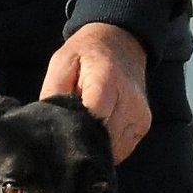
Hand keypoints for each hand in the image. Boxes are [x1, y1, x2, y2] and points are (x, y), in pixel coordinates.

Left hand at [40, 23, 150, 162]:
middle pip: (102, 139)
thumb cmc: (86, 54)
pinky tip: (96, 130)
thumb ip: (54, 94)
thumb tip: (49, 125)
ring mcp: (140, 116)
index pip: (92, 121)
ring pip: (113, 149)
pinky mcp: (143, 125)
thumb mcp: (61, 63)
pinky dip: (107, 145)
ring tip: (84, 126)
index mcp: (107, 82)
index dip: (73, 131)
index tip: (60, 131)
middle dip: (82, 141)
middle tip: (68, 130)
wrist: (121, 42)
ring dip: (95, 145)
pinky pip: (122, 148)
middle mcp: (130, 101)